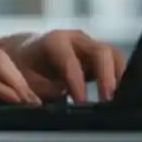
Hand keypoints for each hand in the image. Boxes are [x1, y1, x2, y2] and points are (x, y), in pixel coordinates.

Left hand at [2, 29, 126, 102]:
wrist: (24, 52)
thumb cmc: (23, 66)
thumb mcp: (26, 78)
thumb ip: (44, 88)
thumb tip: (63, 98)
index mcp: (54, 40)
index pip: (71, 60)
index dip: (77, 82)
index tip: (81, 102)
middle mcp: (75, 39)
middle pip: (101, 51)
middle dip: (106, 76)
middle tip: (108, 100)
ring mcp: (89, 45)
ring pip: (113, 55)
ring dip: (117, 77)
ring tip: (117, 100)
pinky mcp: (97, 56)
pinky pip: (114, 63)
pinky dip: (118, 78)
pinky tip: (116, 96)